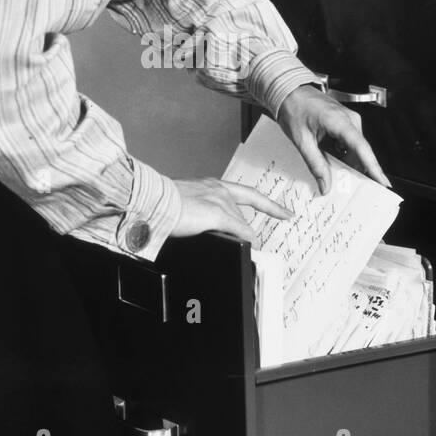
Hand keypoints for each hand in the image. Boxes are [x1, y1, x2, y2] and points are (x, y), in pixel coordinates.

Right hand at [171, 178, 293, 242]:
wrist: (150, 201)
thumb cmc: (159, 204)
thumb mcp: (184, 204)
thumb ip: (198, 211)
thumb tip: (203, 226)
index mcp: (211, 185)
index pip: (248, 194)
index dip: (269, 205)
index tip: (286, 212)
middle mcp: (218, 190)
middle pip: (241, 216)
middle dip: (241, 231)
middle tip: (248, 246)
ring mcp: (219, 201)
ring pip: (242, 224)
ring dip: (242, 238)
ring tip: (237, 249)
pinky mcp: (217, 214)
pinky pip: (241, 231)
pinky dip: (248, 241)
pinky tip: (252, 248)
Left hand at [276, 84, 391, 194]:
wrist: (288, 91)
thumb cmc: (294, 108)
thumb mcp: (301, 141)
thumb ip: (315, 164)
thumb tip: (325, 184)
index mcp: (339, 121)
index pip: (362, 148)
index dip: (374, 167)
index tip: (383, 182)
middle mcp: (349, 119)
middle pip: (360, 152)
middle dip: (359, 172)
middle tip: (356, 190)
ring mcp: (348, 120)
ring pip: (355, 149)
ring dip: (350, 164)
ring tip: (340, 179)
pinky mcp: (344, 123)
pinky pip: (349, 144)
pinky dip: (344, 156)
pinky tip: (335, 165)